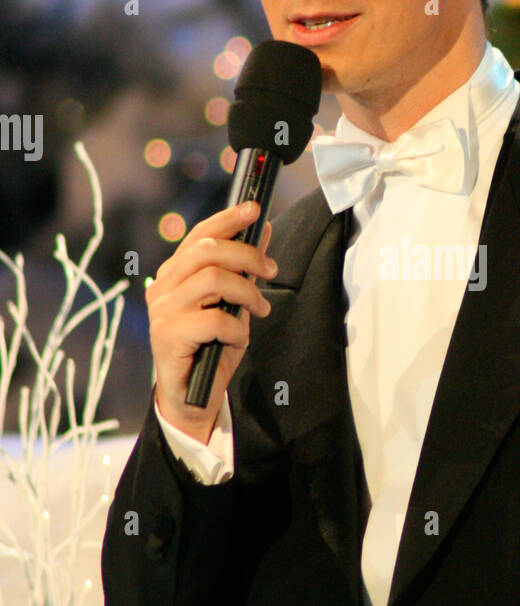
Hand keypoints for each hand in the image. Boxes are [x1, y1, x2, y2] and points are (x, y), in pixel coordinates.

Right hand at [146, 202, 276, 442]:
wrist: (191, 396)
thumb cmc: (211, 348)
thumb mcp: (233, 304)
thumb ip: (242, 271)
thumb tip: (263, 232)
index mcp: (175, 274)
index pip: (199, 235)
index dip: (228, 219)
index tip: (255, 209)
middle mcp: (163, 287)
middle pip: (207, 250)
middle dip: (246, 254)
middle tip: (270, 270)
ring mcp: (163, 310)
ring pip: (212, 279)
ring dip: (247, 291)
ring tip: (260, 308)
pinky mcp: (168, 335)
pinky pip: (215, 319)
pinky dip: (236, 328)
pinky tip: (238, 338)